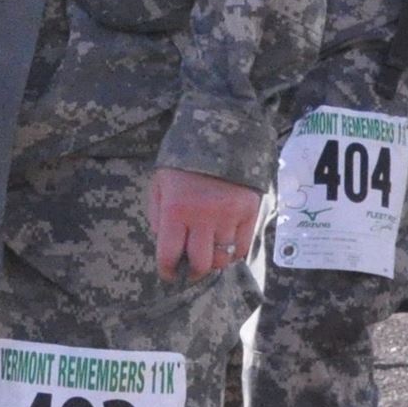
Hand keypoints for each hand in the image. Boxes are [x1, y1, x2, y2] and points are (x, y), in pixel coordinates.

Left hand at [149, 166, 261, 281]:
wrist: (221, 132)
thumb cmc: (184, 161)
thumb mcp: (160, 183)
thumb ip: (157, 215)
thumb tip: (164, 243)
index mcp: (175, 210)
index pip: (169, 255)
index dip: (168, 271)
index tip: (170, 274)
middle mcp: (202, 216)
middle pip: (201, 263)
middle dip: (194, 271)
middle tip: (192, 268)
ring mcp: (229, 215)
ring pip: (223, 257)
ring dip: (215, 259)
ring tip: (211, 252)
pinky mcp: (249, 211)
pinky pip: (243, 246)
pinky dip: (235, 252)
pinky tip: (227, 246)